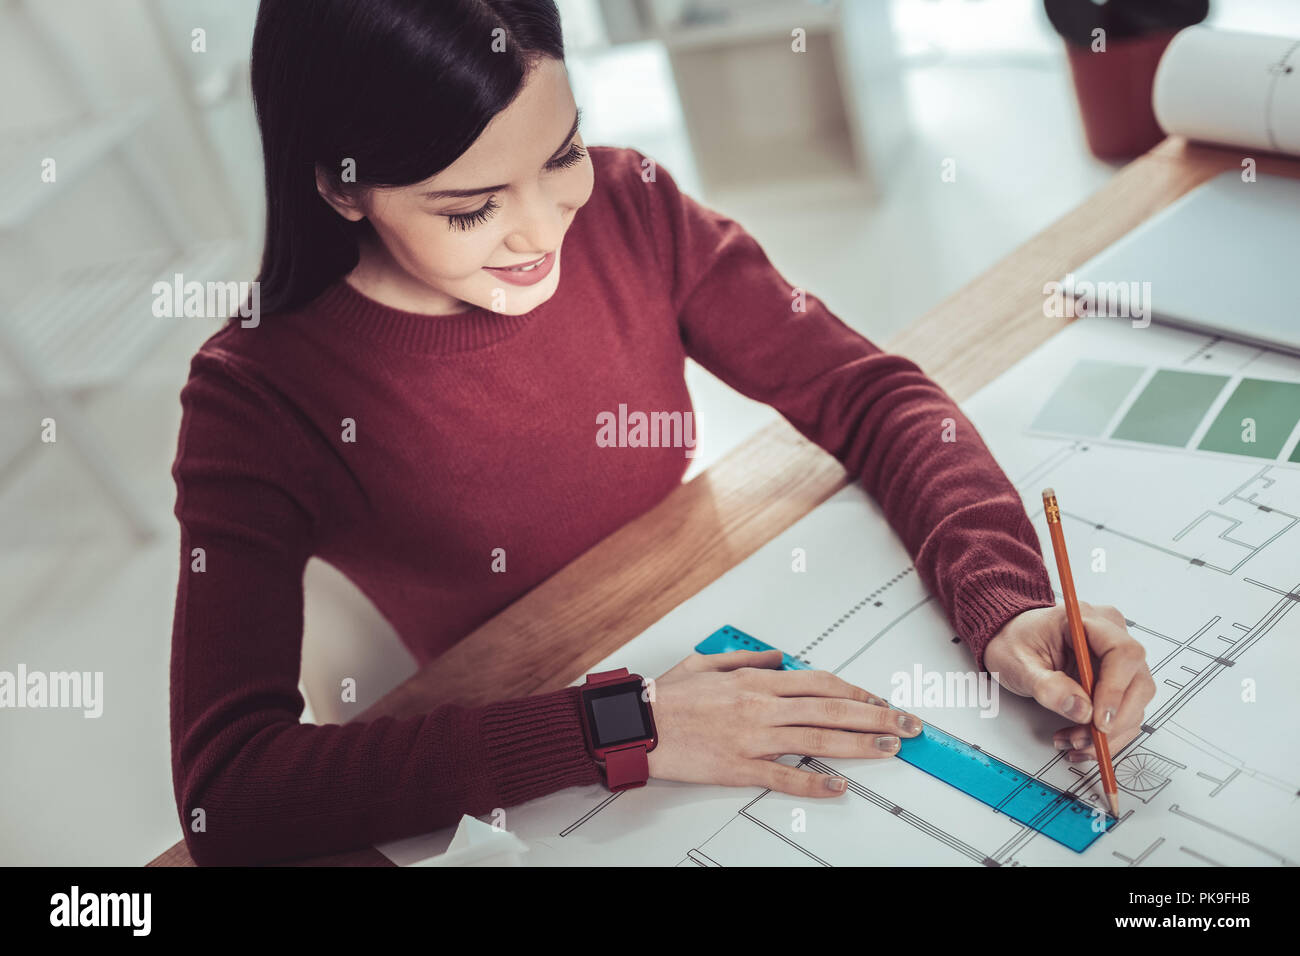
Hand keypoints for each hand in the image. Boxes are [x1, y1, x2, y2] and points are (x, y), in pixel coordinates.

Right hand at [645, 649, 921, 797]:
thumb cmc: (665, 698)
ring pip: (818, 738)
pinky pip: (784, 776)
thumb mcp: (706, 663)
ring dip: (860, 744)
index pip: (820, 682)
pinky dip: (814, 781)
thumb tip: (778, 658)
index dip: (857, 690)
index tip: (880, 699)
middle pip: (831, 708)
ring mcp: (751, 737)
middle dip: (876, 716)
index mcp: (754, 680)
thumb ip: (746, 658)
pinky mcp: (738, 767)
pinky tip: (838, 786)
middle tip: (906, 724)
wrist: (634, 725)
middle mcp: (759, 706)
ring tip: (890, 748)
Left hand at [983, 603, 1155, 761]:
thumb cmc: (1014, 643)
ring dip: (1109, 732)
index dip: (1115, 690)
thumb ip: (1047, 686)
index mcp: (1087, 620)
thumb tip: (1081, 710)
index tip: (1098, 719)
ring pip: (1135, 702)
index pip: (1122, 652)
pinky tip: (1080, 740)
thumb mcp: (1018, 664)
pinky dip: (1107, 734)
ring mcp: (1117, 659)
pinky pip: (1124, 711)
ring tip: (1074, 741)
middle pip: (1137, 681)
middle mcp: (1110, 636)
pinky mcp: (1116, 680)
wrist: (1010, 641)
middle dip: (1114, 720)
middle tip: (1084, 738)